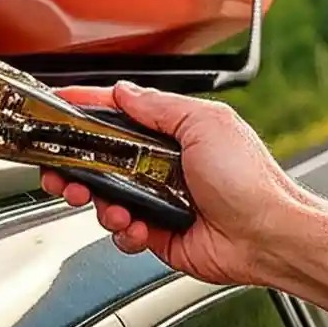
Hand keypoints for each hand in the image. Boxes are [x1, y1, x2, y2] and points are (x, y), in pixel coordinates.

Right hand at [41, 81, 314, 285]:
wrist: (269, 235)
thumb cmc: (250, 179)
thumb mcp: (205, 124)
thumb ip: (159, 107)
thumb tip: (124, 92)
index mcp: (172, 133)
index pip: (119, 114)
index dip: (86, 108)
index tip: (58, 103)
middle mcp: (161, 165)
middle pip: (100, 160)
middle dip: (76, 166)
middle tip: (64, 173)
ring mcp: (158, 200)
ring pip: (104, 197)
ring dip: (100, 202)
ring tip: (114, 207)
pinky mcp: (157, 233)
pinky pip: (121, 231)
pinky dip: (123, 231)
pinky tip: (138, 227)